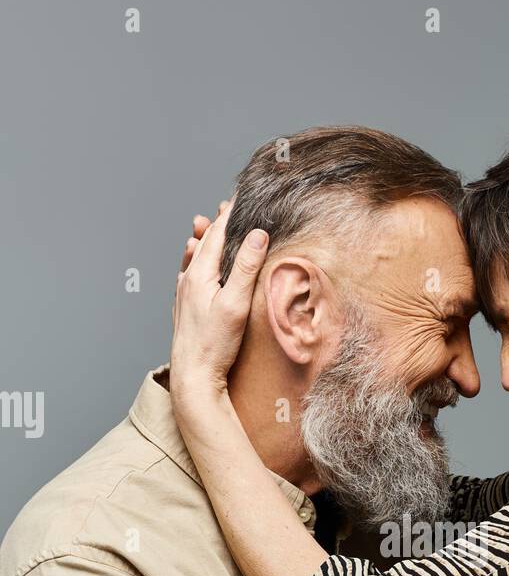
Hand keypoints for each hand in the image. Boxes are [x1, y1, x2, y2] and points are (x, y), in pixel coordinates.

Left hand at [170, 202, 269, 407]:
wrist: (193, 377)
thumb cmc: (214, 345)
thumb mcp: (236, 304)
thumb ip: (246, 267)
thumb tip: (257, 234)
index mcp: (200, 274)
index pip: (217, 233)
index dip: (230, 214)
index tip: (240, 197)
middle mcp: (188, 280)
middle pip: (205, 242)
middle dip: (218, 223)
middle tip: (228, 205)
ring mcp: (184, 294)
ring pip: (195, 258)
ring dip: (204, 240)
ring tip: (205, 224)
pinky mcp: (186, 308)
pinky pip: (189, 275)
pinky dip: (195, 261)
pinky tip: (192, 264)